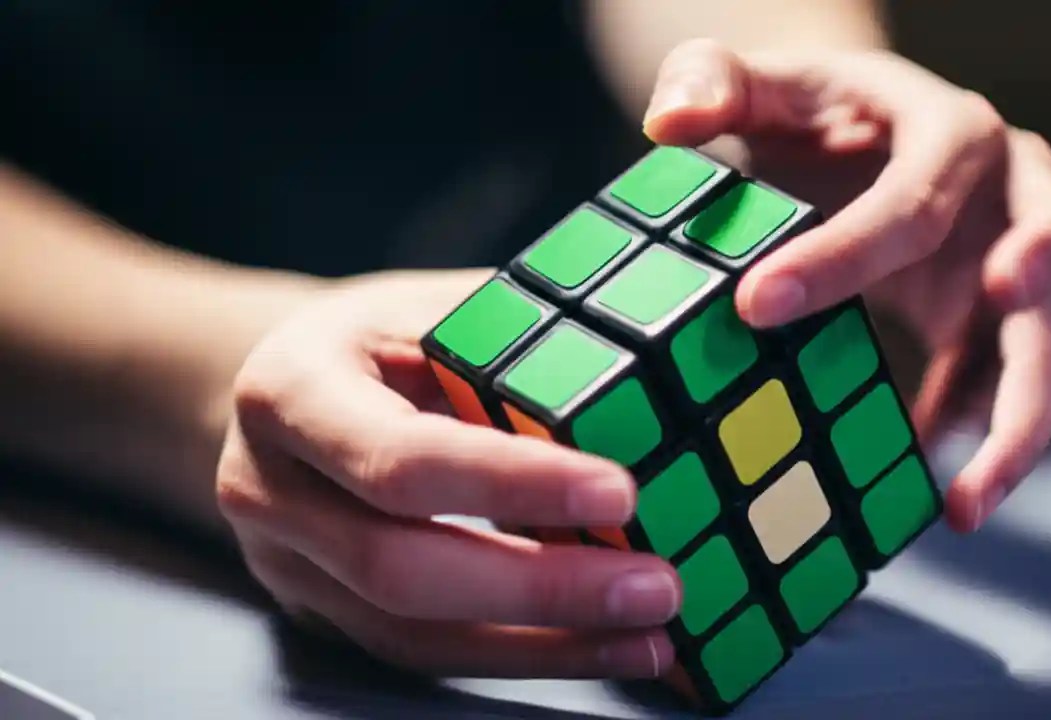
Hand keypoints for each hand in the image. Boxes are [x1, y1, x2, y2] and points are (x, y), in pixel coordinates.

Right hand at [215, 271, 678, 677]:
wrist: (286, 389)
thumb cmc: (374, 337)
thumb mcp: (429, 305)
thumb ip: (516, 336)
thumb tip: (650, 367)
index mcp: (292, 391)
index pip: (403, 458)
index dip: (512, 485)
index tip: (618, 493)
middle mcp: (269, 490)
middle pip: (401, 568)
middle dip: (541, 588)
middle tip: (654, 587)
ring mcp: (288, 566)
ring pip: (413, 635)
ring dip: (544, 644)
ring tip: (647, 635)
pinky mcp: (324, 613)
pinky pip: (424, 655)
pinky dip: (521, 655)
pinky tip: (599, 646)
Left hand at [644, 41, 1050, 531]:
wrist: (850, 129)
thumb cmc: (804, 106)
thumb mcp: (755, 78)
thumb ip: (710, 79)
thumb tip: (667, 122)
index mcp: (946, 129)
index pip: (911, 197)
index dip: (842, 255)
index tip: (757, 307)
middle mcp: (1007, 188)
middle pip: (1045, 256)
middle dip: (1019, 335)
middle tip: (970, 420)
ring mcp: (1012, 254)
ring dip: (1018, 426)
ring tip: (964, 507)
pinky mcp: (994, 312)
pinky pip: (998, 382)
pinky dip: (970, 437)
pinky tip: (924, 491)